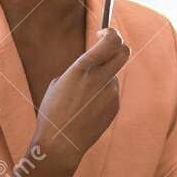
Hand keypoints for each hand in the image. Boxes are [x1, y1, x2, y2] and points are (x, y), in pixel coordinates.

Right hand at [31, 27, 128, 167]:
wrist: (61, 143)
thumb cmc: (53, 112)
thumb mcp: (60, 83)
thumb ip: (80, 70)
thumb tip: (93, 64)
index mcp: (83, 68)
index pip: (112, 41)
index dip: (111, 32)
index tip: (102, 33)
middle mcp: (101, 78)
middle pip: (124, 52)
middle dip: (118, 46)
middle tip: (107, 49)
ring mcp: (111, 93)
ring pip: (113, 76)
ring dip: (103, 78)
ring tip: (81, 97)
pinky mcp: (115, 107)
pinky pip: (111, 93)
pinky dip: (102, 95)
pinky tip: (87, 109)